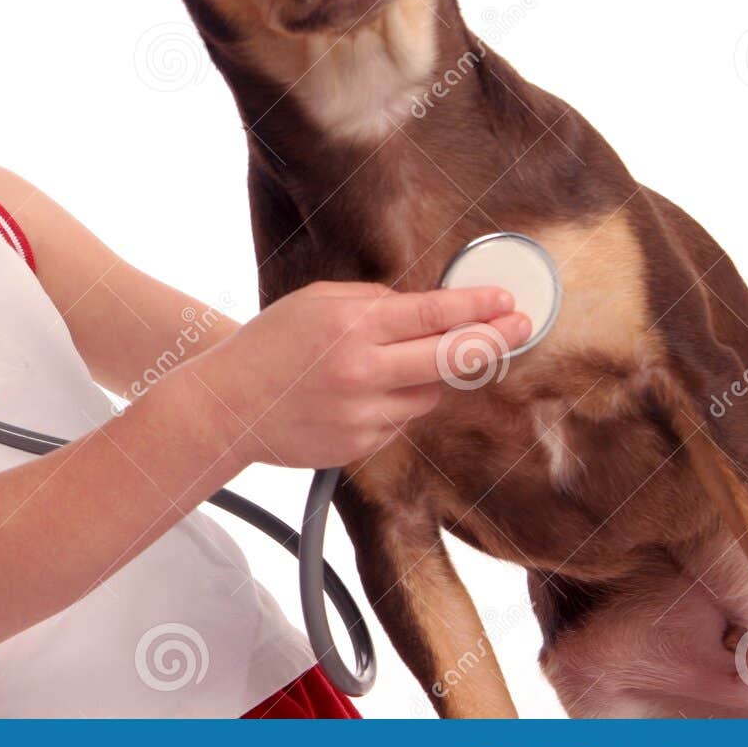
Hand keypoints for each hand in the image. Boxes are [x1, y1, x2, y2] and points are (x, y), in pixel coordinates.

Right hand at [193, 280, 530, 468]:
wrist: (228, 407)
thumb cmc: (269, 345)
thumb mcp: (316, 302)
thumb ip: (374, 301)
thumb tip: (426, 307)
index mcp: (352, 327)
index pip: (434, 314)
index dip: (477, 306)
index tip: (505, 301)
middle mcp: (364, 372)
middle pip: (453, 358)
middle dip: (493, 339)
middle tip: (519, 327)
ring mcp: (365, 414)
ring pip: (431, 393)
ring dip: (432, 374)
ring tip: (398, 360)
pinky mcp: (362, 445)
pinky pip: (402, 419)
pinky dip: (397, 401)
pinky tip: (363, 392)